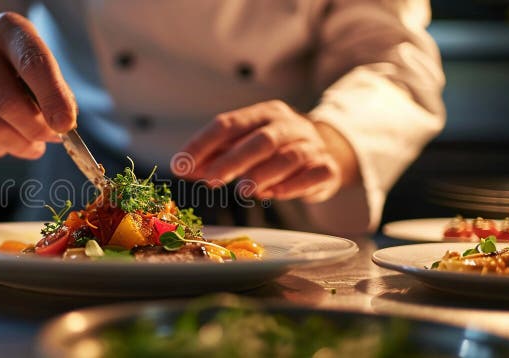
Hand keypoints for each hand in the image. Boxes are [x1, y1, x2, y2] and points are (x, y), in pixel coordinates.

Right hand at [0, 12, 76, 158]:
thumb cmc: (20, 66)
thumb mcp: (43, 65)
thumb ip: (57, 92)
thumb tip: (63, 125)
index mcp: (8, 29)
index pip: (33, 65)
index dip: (53, 98)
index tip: (66, 125)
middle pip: (8, 103)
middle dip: (36, 130)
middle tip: (52, 138)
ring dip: (20, 145)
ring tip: (33, 144)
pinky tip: (5, 141)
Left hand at [179, 100, 357, 202]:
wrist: (327, 151)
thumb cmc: (275, 149)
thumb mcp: (243, 145)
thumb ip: (214, 155)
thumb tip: (182, 168)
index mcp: (263, 113)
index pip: (228, 124)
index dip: (202, 144)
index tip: (180, 164)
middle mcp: (289, 125)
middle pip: (261, 140)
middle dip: (233, 160)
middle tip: (210, 180)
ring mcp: (311, 145)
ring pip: (289, 157)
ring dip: (263, 174)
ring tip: (243, 191)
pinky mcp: (326, 167)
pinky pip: (312, 175)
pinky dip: (292, 185)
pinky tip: (274, 194)